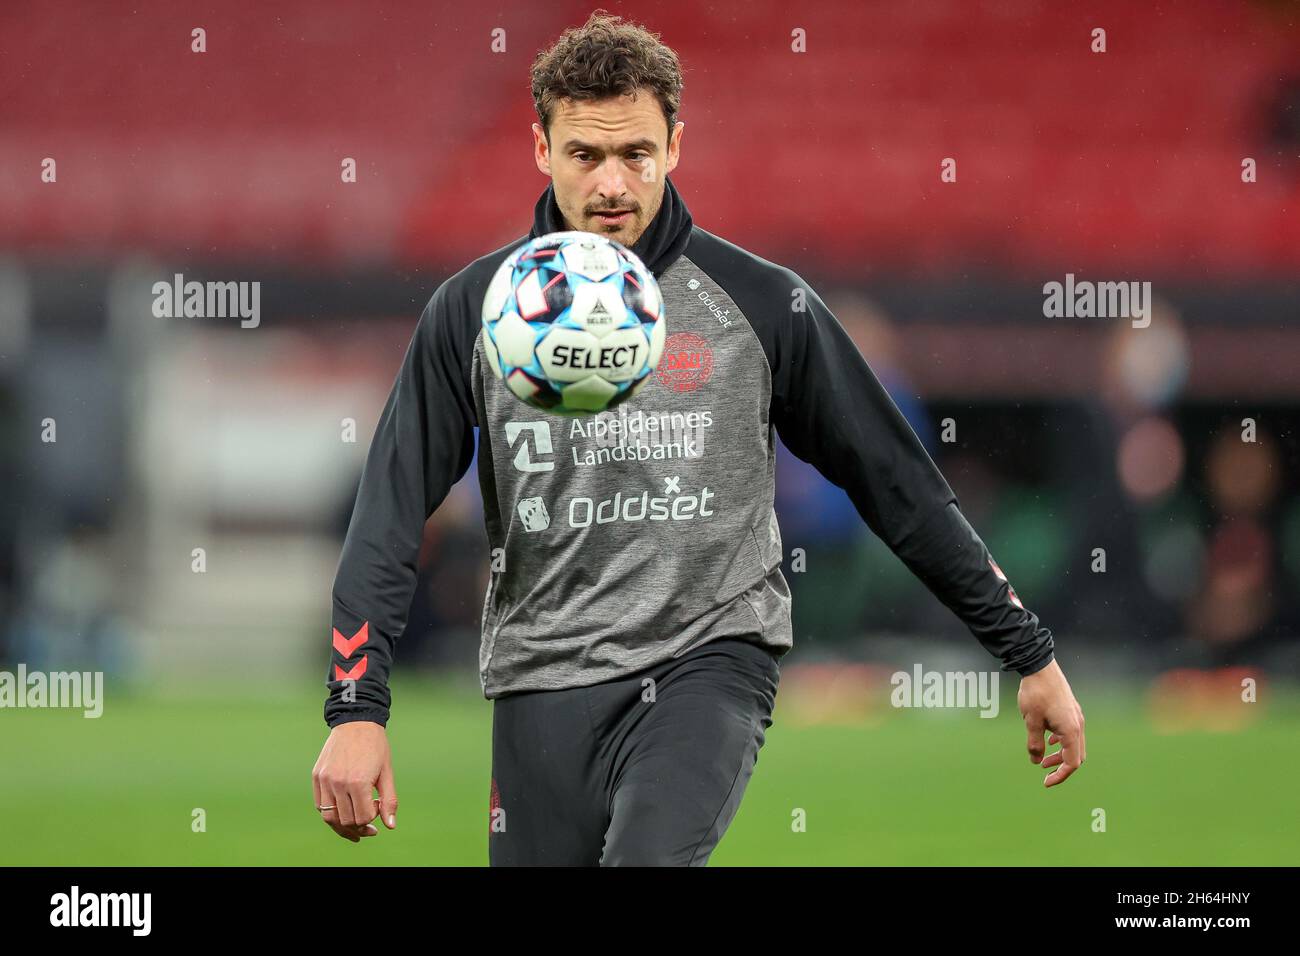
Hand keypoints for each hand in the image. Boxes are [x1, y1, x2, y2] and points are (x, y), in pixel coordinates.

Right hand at [312, 721, 398, 841]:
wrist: (356, 722)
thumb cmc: (375, 747)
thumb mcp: (387, 772)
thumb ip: (389, 800)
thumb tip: (391, 826)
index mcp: (358, 782)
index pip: (362, 818)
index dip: (372, 818)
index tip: (377, 805)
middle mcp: (339, 783)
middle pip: (346, 821)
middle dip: (359, 826)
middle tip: (369, 822)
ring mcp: (325, 780)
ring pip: (329, 817)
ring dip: (343, 826)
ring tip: (354, 827)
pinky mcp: (317, 776)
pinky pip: (320, 805)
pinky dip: (330, 813)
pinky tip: (342, 810)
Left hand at [1017, 659, 1085, 787]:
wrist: (1040, 667)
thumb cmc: (1035, 693)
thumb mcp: (1031, 721)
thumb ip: (1034, 743)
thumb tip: (1036, 761)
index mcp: (1070, 730)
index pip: (1072, 763)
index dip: (1060, 775)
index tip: (1046, 782)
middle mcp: (1078, 725)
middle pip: (1076, 755)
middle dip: (1061, 766)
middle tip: (1043, 771)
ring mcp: (1076, 716)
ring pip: (1073, 744)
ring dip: (1060, 754)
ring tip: (1042, 759)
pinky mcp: (1071, 710)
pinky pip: (1070, 732)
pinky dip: (1060, 741)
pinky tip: (1048, 740)